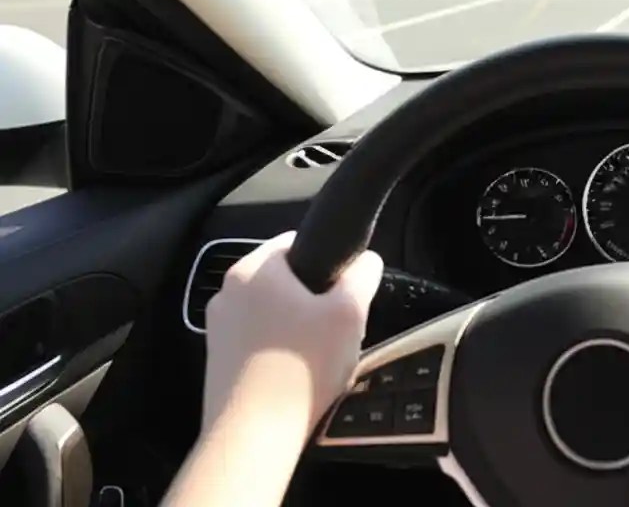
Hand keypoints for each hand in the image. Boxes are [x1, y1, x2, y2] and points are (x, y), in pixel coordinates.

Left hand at [202, 232, 382, 439]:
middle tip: (336, 329)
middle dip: (312, 300)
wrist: (254, 433)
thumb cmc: (303, 367)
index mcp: (255, 268)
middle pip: (284, 281)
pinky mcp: (215, 358)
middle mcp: (227, 290)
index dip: (329, 265)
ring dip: (295, 326)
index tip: (344, 295)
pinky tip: (293, 376)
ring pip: (271, 312)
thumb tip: (366, 261)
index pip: (297, 242)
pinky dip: (276, 351)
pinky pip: (255, 341)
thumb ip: (363, 276)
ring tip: (316, 357)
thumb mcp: (351, 313)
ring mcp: (216, 326)